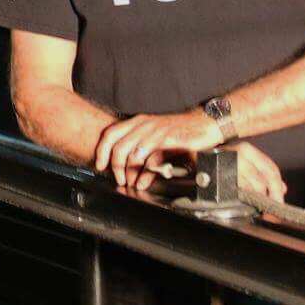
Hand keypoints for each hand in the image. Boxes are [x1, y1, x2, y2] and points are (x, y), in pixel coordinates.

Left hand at [94, 109, 222, 188]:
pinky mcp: (171, 141)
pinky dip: (145, 174)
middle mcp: (145, 124)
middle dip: (116, 167)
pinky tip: (144, 181)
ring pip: (134, 154)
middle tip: (120, 179)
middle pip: (119, 147)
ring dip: (130, 172)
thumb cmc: (178, 131)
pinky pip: (153, 159)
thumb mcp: (153, 134)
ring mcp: (158, 132)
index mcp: (138, 121)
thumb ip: (137, 144)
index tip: (99, 166)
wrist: (204, 123)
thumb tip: (123, 164)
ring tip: (131, 183)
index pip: (110, 133)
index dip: (101, 151)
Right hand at [220, 141, 286, 201]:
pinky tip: (246, 200)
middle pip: (264, 178)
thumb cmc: (221, 162)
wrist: (196, 159)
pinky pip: (238, 189)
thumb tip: (282, 188)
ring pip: (253, 185)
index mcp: (248, 150)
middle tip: (275, 204)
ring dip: (259, 198)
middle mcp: (240, 154)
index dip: (278, 185)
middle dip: (272, 193)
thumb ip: (263, 172)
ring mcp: (230, 164)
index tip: (280, 197)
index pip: (270, 169)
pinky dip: (245, 197)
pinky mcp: (220, 175)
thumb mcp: (244, 162)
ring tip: (260, 205)